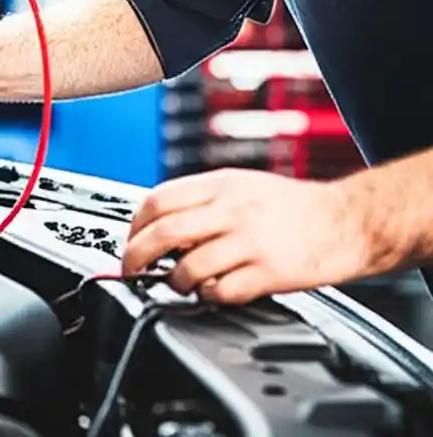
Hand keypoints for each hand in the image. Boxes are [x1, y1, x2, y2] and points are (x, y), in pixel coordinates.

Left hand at [121, 169, 377, 303]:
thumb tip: (157, 224)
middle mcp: (232, 210)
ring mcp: (250, 241)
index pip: (158, 200)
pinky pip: (220, 291)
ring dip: (175, 282)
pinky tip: (214, 291)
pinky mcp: (269, 272)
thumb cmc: (294, 207)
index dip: (134, 225)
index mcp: (221, 185)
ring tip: (181, 283)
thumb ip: (202, 200)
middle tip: (132, 271)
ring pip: (187, 267)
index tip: (130, 240)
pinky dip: (208, 296)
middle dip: (136, 257)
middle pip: (163, 234)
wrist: (349, 221)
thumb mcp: (243, 186)